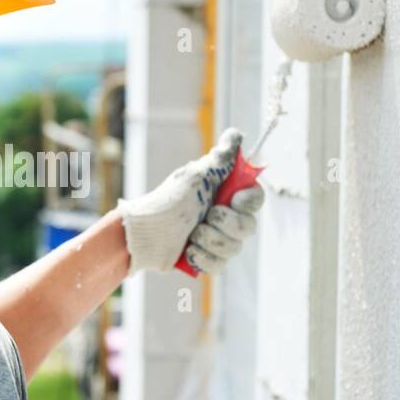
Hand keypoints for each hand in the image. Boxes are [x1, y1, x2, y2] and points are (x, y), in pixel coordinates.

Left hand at [116, 128, 264, 276]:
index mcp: (227, 194)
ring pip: (235, 248)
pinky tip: (189, 251)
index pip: (256, 198)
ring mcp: (218, 239)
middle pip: (249, 227)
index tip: (232, 199)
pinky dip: (204, 258)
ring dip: (212, 241)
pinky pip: (220, 266)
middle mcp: (227, 216)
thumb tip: (236, 134)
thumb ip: (221, 158)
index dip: (249, 202)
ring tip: (192, 235)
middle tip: (205, 218)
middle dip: (226, 224)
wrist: (143, 231)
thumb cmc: (167, 200)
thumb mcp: (195, 176)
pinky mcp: (207, 259)